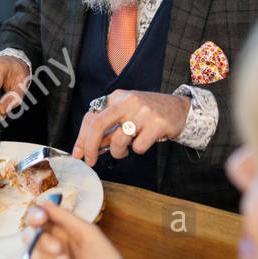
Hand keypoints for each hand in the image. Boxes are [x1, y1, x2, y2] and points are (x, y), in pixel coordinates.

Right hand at [25, 197, 156, 258]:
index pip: (39, 219)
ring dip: (46, 255)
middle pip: (30, 235)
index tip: (40, 219)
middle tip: (59, 248)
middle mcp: (53, 246)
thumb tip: (45, 202)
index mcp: (63, 231)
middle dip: (41, 239)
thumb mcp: (87, 232)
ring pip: (30, 252)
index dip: (35, 216)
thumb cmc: (104, 258)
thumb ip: (64, 217)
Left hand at [72, 89, 189, 166]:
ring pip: (118, 139)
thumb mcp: (126, 113)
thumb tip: (89, 147)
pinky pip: (138, 146)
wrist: (179, 108)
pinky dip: (137, 150)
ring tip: (124, 150)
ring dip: (117, 152)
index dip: (81, 137)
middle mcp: (128, 101)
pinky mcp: (157, 123)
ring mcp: (143, 112)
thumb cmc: (149, 113)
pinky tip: (143, 142)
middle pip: (99, 124)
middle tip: (90, 161)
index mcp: (117, 97)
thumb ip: (108, 128)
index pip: (91, 116)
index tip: (78, 153)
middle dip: (90, 147)